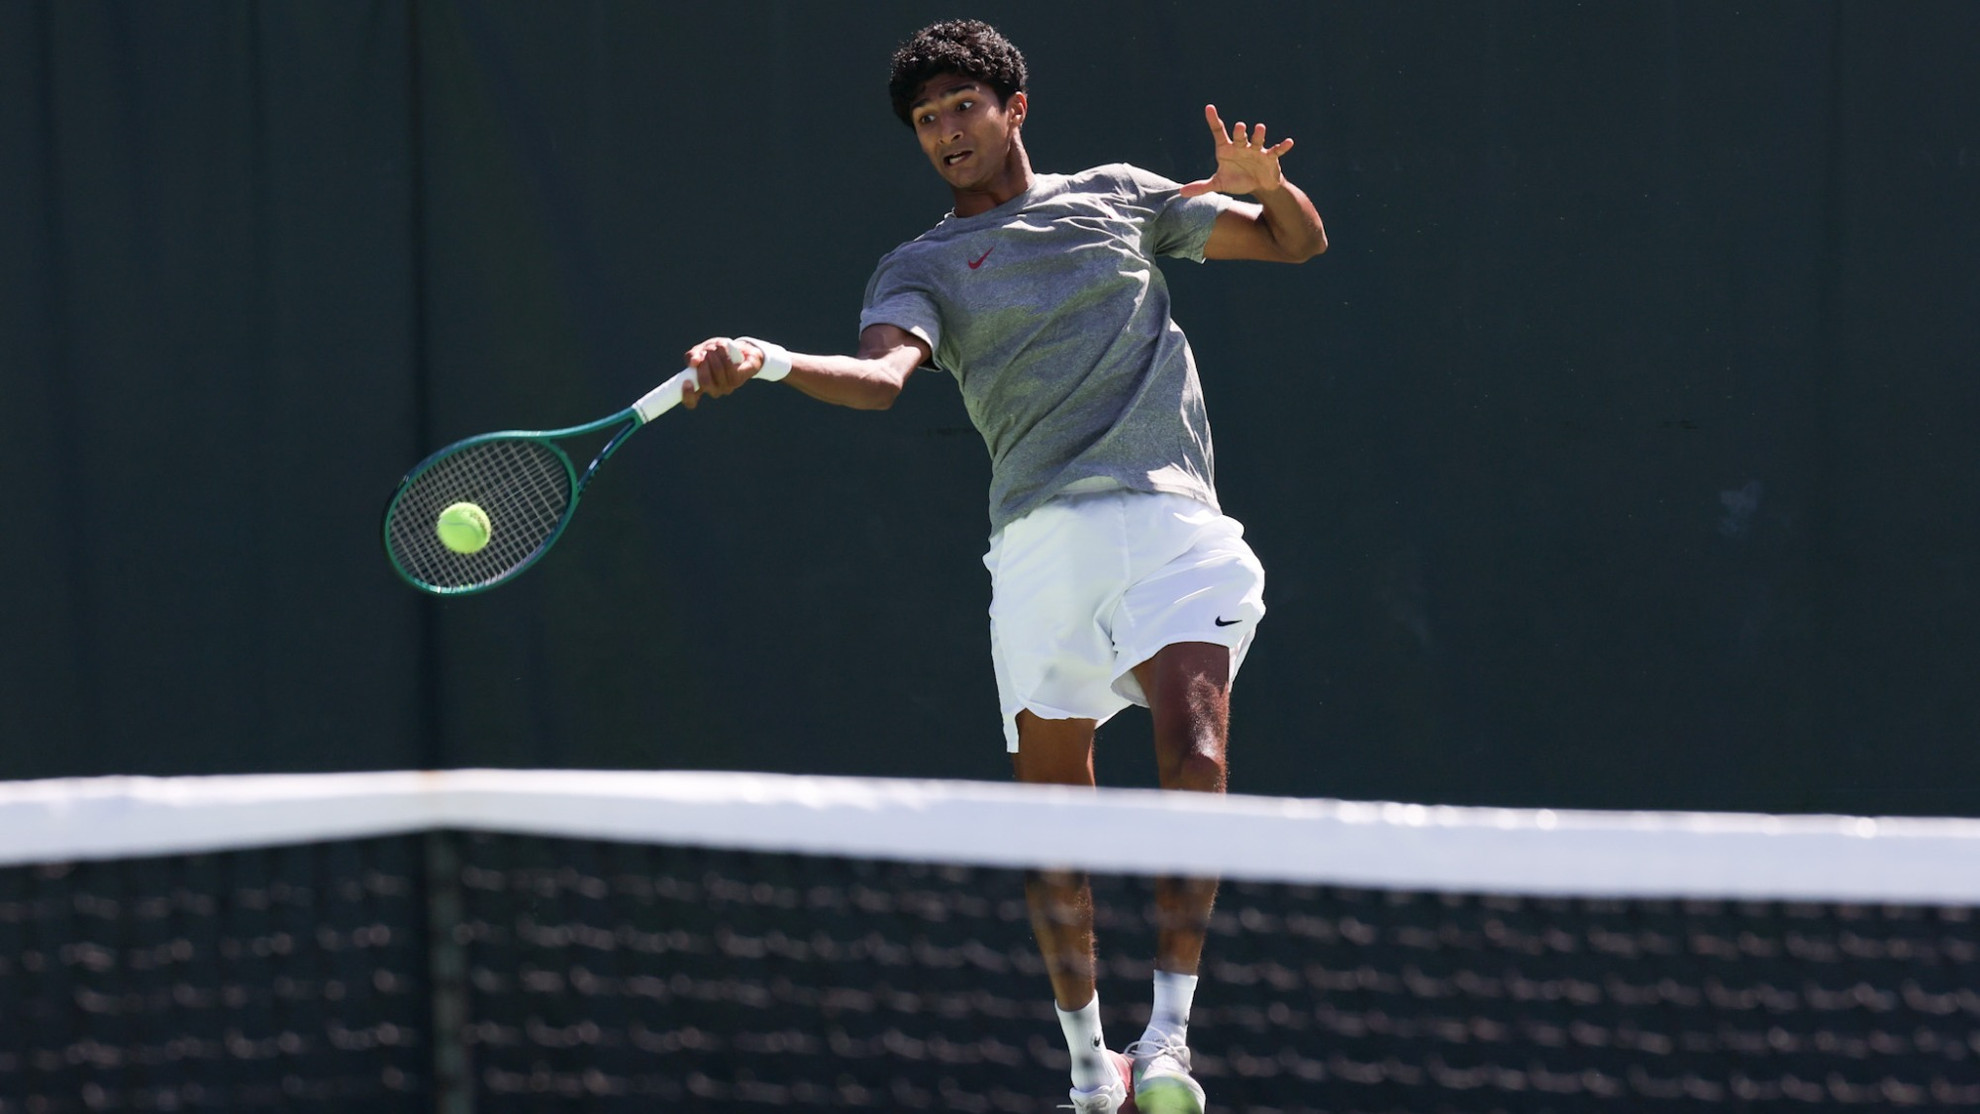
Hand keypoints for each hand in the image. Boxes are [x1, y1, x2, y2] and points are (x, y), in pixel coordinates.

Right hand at [680, 337, 762, 408]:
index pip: (691, 402)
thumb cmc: (714, 353)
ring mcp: (726, 387)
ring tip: (713, 347)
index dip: (687, 395)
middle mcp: (713, 391)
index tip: (686, 381)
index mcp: (700, 388)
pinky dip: (723, 354)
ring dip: (713, 355)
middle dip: (703, 364)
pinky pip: (729, 367)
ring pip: (717, 372)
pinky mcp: (738, 380)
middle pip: (705, 383)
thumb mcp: (699, 351)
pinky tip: (721, 346)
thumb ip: (692, 356)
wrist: (738, 351)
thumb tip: (694, 362)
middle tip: (704, 353)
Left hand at [1179, 104, 1294, 197]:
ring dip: (1259, 135)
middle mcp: (1242, 146)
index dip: (1213, 120)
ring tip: (1260, 127)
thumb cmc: (1237, 179)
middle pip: (1240, 136)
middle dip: (1240, 132)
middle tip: (1239, 126)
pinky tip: (1289, 142)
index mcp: (1227, 149)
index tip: (1209, 108)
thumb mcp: (1219, 184)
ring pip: (1257, 140)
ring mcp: (1256, 150)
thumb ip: (1201, 186)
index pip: (1219, 132)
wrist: (1258, 185)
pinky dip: (1282, 146)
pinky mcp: (1270, 158)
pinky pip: (1276, 150)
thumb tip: (1181, 192)